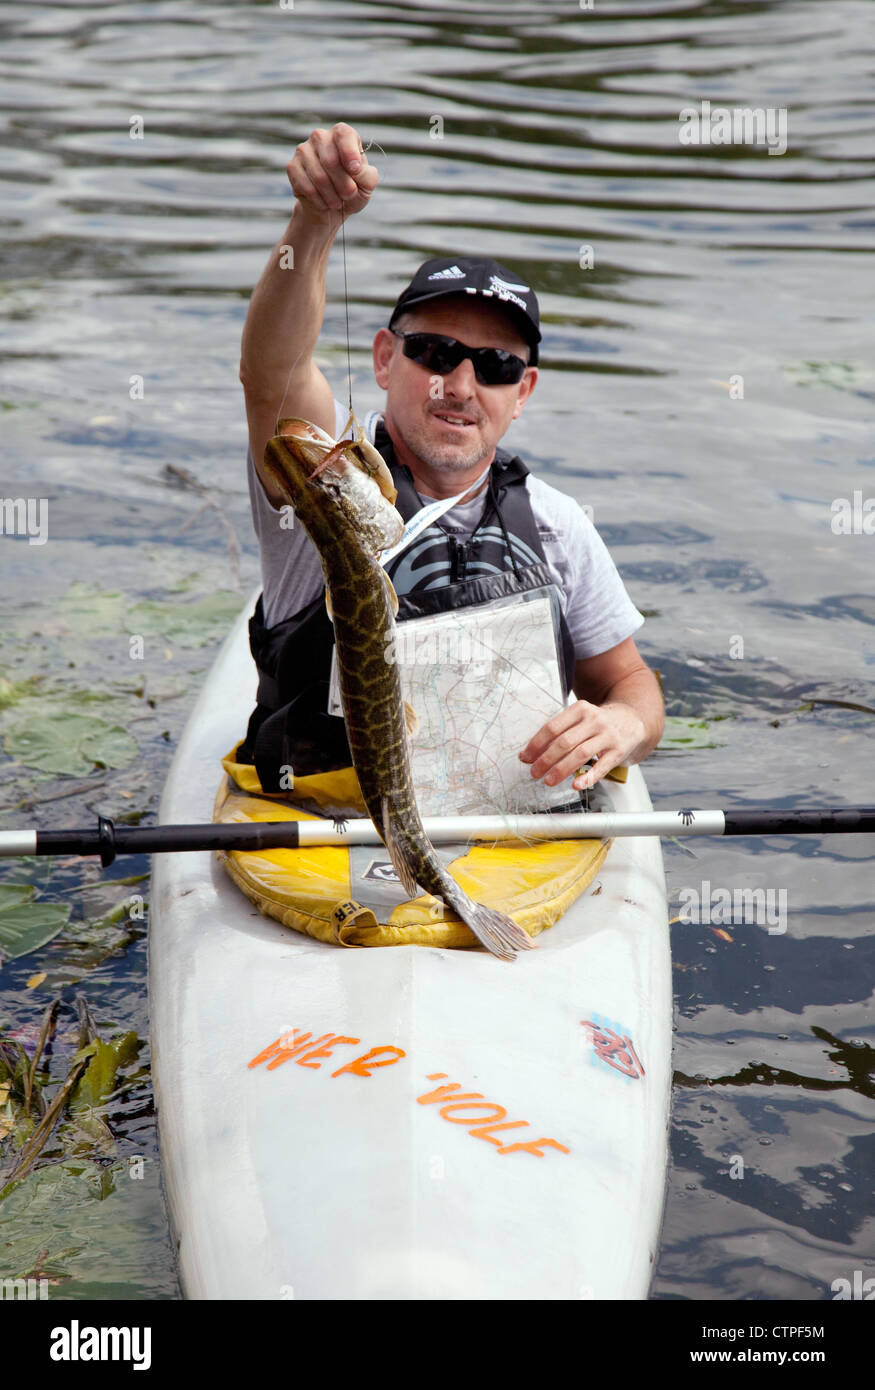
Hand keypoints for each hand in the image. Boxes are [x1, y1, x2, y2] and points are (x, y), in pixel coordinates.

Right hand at [287, 123, 378, 220]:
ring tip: (337, 202)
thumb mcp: (367, 185)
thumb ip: (368, 175)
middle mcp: (320, 137)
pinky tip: (324, 203)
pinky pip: (306, 186)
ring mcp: (303, 150)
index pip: (344, 134)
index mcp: (341, 135)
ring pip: (318, 176)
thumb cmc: (352, 190)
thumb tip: (355, 169)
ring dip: (331, 195)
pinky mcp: (292, 166)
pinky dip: (319, 200)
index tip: (355, 171)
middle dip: (343, 184)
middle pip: (331, 160)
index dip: (350, 153)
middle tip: (349, 195)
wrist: (331, 208)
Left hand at [519, 700, 646, 789]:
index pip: (552, 728)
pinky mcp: (619, 751)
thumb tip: (531, 753)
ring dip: (561, 769)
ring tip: (548, 780)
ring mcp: (608, 736)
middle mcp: (594, 721)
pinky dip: (588, 777)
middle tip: (534, 772)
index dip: (536, 744)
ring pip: (580, 754)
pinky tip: (576, 785)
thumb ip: (559, 732)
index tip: (525, 757)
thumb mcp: (581, 718)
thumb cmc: (599, 722)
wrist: (634, 719)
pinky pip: (602, 766)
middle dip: (546, 759)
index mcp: (580, 709)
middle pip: (564, 742)